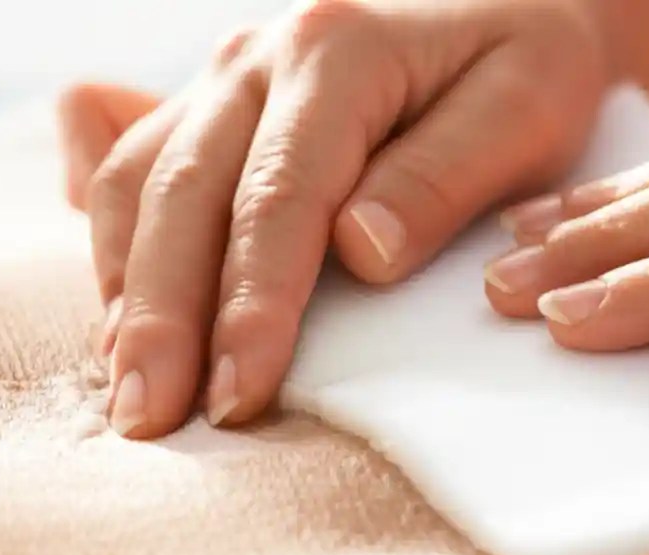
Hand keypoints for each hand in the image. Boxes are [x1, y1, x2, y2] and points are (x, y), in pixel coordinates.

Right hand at [58, 0, 609, 437]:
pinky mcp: (215, 108)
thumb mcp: (526, 106)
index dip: (254, 302)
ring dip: (127, 291)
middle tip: (151, 419)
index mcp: (339, 51)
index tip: (240, 393)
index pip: (280, 195)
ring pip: (140, 182)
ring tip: (131, 391)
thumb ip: (443, 175)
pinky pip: (137, 168)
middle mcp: (261, 60)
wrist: (510, 3)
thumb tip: (359, 254)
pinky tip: (118, 314)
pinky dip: (119, 246)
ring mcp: (228, 80)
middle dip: (163, 317)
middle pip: (184, 193)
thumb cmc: (530, 60)